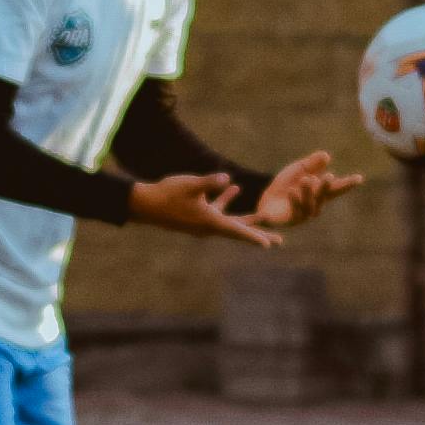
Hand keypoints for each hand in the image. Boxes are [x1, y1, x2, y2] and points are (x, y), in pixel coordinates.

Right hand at [126, 170, 288, 246]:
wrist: (145, 204)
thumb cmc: (167, 194)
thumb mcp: (190, 185)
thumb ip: (210, 182)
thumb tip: (227, 178)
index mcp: (209, 222)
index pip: (237, 230)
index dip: (254, 236)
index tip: (269, 245)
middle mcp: (208, 227)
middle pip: (239, 231)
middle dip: (259, 233)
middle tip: (279, 242)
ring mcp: (203, 223)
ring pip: (230, 221)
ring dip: (246, 218)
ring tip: (264, 216)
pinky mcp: (197, 216)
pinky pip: (217, 211)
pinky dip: (226, 202)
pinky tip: (234, 187)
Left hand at [239, 152, 363, 232]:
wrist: (265, 203)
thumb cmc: (284, 187)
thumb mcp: (297, 171)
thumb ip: (311, 164)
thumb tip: (327, 155)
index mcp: (319, 193)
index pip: (336, 188)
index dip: (347, 184)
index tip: (359, 178)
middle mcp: (315, 205)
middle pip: (324, 196)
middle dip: (327, 187)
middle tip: (329, 176)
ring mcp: (304, 215)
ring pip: (310, 204)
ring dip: (309, 191)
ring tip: (305, 179)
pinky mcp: (291, 220)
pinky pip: (295, 211)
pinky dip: (294, 200)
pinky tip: (291, 191)